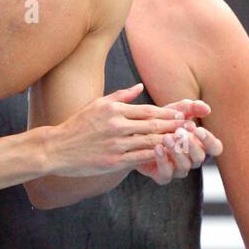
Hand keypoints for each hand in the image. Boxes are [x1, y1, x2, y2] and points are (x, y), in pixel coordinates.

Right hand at [44, 83, 198, 177]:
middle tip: (192, 128)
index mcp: (114, 109)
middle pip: (153, 126)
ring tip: (186, 143)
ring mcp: (116, 144)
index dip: (168, 114)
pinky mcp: (113, 161)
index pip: (148, 111)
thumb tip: (139, 87)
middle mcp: (117, 125)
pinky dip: (156, 157)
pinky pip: (140, 158)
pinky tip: (168, 158)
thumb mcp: (97, 104)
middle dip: (175, 127)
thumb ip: (121, 96)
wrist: (56, 147)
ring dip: (170, 143)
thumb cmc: (77, 125)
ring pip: (150, 142)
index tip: (183, 115)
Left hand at [134, 99, 222, 185]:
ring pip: (184, 166)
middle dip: (191, 145)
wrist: (139, 132)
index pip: (215, 148)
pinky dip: (162, 160)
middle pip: (200, 158)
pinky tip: (157, 147)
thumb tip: (207, 109)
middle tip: (180, 132)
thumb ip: (192, 107)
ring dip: (176, 152)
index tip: (198, 129)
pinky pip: (166, 174)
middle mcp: (192, 159)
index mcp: (201, 144)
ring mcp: (178, 169)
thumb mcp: (178, 110)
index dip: (209, 140)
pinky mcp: (163, 175)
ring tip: (166, 137)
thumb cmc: (164, 120)